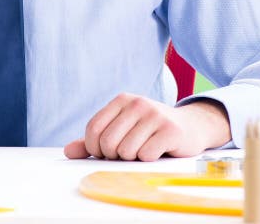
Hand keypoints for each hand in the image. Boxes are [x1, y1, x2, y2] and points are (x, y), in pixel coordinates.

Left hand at [64, 95, 230, 160]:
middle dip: (114, 156)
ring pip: (126, 151)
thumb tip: (68, 151)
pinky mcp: (170, 130)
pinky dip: (149, 160)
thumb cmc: (149, 131)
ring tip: (144, 149)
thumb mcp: (122, 129)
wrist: (190, 127)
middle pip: (108, 143)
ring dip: (133, 158)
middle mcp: (137, 103)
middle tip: (128, 152)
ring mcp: (154, 115)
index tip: (106, 153)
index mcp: (121, 100)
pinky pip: (146, 155)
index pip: (93, 129)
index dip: (94, 149)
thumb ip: (94, 140)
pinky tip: (158, 151)